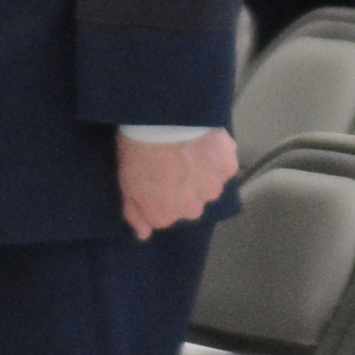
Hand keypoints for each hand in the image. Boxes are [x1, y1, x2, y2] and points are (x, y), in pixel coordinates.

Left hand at [115, 127, 236, 240]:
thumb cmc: (137, 151)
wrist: (164, 120)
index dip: (160, 194)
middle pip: (190, 204)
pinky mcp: (229, 167)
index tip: (156, 176)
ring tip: (191, 150)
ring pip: (209, 186)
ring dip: (203, 174)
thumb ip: (135, 213)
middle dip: (185, 189)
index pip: (165, 214)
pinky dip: (217, 158)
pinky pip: (224, 166)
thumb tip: (145, 234)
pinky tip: (206, 143)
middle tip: (174, 163)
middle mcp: (192, 210)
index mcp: (164, 216)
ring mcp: (213, 189)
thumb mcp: (125, 183)